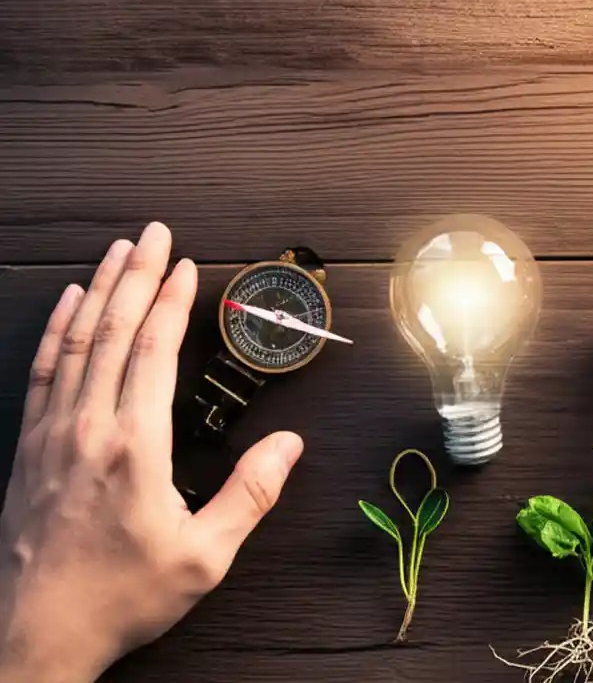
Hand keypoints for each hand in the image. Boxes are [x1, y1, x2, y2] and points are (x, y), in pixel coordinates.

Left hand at [0, 223, 303, 682]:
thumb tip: (290, 445)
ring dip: (98, 290)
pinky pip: (43, 371)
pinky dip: (56, 330)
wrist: (38, 633)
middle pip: (113, 332)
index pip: (152, 352)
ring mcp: (51, 434)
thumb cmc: (122, 597)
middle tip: (154, 233)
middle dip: (137, 275)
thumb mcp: (204, 556)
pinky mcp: (30, 448)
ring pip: (75, 342)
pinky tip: (66, 304)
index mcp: (134, 448)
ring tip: (117, 250)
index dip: (170, 302)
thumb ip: (249, 495)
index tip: (186, 265)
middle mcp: (87, 428)